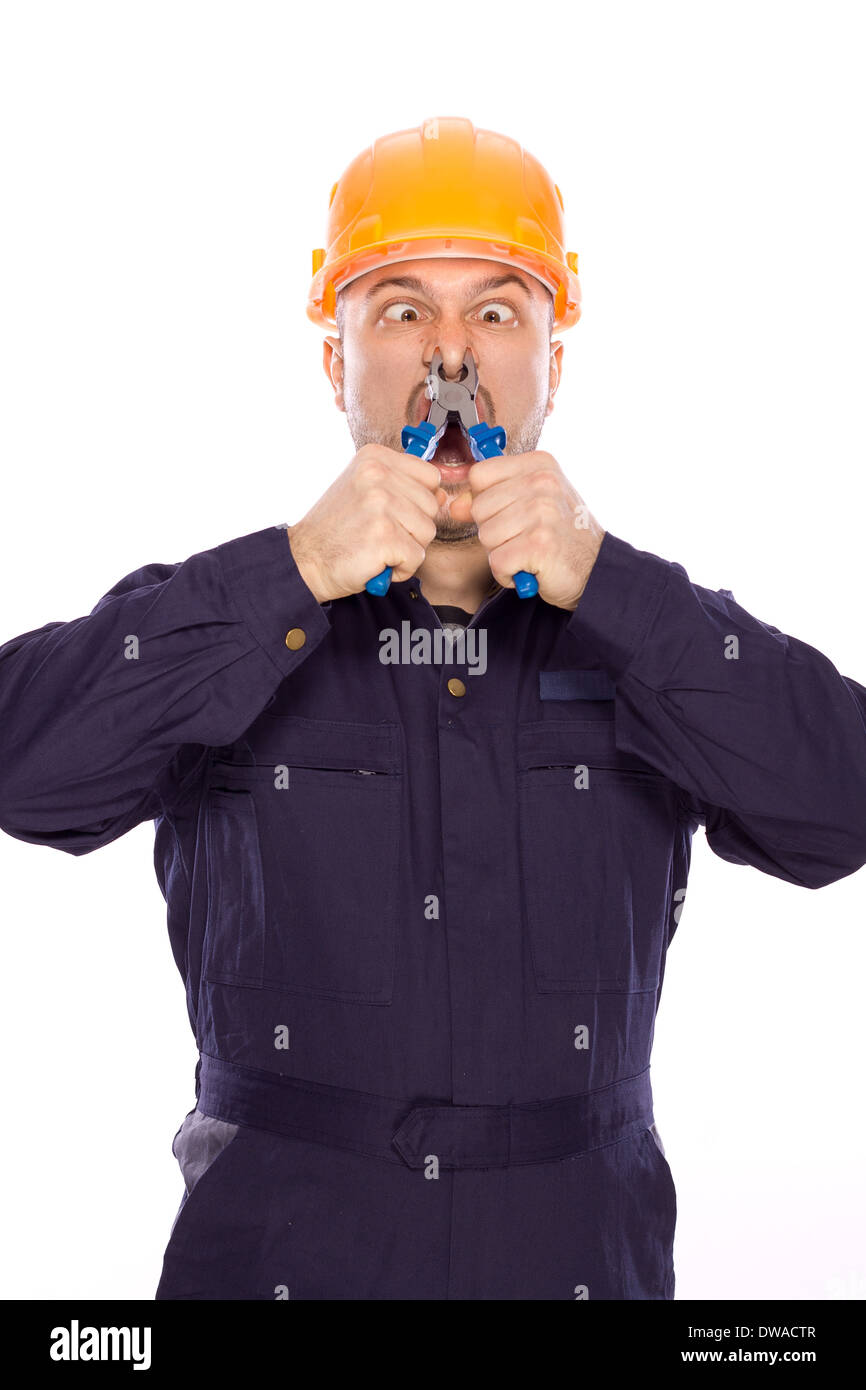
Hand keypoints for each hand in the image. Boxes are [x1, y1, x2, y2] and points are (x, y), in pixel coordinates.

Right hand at [288, 444, 446, 602]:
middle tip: (378, 533)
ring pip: (428, 532)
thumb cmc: (336, 529)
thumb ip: (403, 486)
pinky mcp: (385, 536)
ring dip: (406, 548)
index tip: (390, 512)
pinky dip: (400, 568)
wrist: (305, 560)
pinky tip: (376, 562)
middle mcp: (378, 475)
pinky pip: (417, 557)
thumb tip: (444, 495)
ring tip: (376, 547)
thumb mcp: (365, 491)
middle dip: (412, 527)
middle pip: (432, 505)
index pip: (431, 476)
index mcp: (375, 457)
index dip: (417, 501)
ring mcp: (382, 505)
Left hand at [448, 451, 604, 610]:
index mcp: (539, 464)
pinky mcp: (539, 544)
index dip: (485, 500)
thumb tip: (454, 505)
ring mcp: (542, 512)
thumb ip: (490, 498)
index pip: (479, 474)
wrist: (596, 571)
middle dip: (494, 531)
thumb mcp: (530, 503)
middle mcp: (542, 483)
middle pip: (479, 507)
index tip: (510, 514)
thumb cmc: (562, 536)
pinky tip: (529, 568)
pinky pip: (497, 562)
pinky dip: (508, 574)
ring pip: (486, 536)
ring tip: (528, 552)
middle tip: (525, 537)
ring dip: (502, 554)